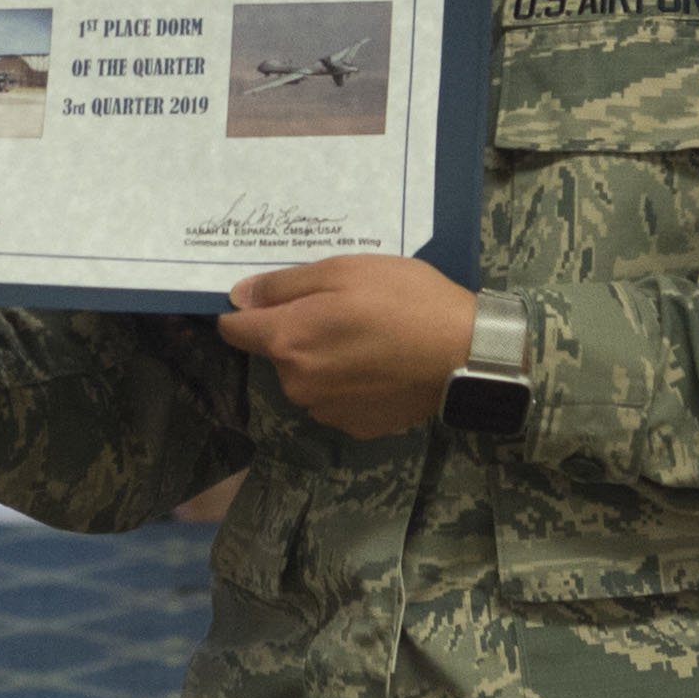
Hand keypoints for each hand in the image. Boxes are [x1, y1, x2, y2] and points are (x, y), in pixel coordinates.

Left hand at [216, 253, 477, 438]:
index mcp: (287, 340)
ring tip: (368, 338)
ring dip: (323, 359)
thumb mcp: (344, 270)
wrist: (464, 354)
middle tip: (344, 310)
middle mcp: (295, 382)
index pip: (234, 329)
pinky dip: (349, 383)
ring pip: (307, 377)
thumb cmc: (404, 300)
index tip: (275, 298)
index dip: (247, 310)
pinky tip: (381, 366)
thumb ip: (283, 285)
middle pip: (277, 352)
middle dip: (298, 331)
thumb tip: (238, 297)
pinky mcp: (354, 426)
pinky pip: (335, 398)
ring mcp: (325, 410)